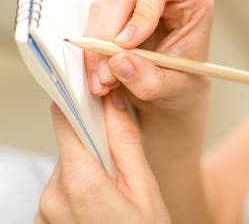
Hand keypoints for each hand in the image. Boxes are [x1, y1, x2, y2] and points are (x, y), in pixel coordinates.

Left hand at [36, 92, 169, 223]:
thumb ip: (125, 141)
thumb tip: (114, 100)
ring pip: (68, 170)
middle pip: (71, 147)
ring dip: (89, 172)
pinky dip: (80, 192)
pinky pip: (61, 193)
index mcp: (79, 182)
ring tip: (115, 196)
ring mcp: (44, 214)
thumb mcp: (144, 187)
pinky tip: (102, 209)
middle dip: (95, 148)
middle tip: (123, 167)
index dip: (82, 103)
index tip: (96, 95)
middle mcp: (52, 197)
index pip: (66, 121)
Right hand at [83, 0, 212, 116]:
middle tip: (108, 75)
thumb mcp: (176, 87)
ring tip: (106, 83)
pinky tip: (101, 76)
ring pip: (102, 7)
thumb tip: (118, 60)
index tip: (128, 44)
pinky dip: (92, 51)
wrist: (176, 87)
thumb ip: (151, 78)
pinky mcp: (116, 9)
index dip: (141, 10)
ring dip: (97, 48)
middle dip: (109, 36)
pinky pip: (93, 22)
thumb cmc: (185, 79)